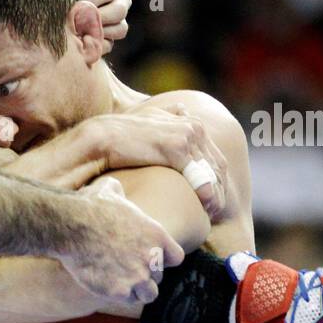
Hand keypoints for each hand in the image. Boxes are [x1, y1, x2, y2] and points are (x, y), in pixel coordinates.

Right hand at [59, 177, 184, 306]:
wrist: (72, 226)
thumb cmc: (89, 206)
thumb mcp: (109, 190)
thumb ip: (119, 192)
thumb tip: (113, 189)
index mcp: (157, 235)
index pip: (175, 257)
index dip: (162, 259)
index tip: (147, 258)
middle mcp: (152, 258)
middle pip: (158, 276)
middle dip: (144, 274)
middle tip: (125, 269)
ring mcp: (137, 277)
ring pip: (148, 294)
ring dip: (137, 290)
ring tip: (121, 284)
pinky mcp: (119, 291)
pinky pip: (127, 300)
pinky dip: (118, 295)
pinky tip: (106, 286)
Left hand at [60, 0, 128, 53]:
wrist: (58, 0)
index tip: (76, 1)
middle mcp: (123, 0)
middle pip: (119, 11)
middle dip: (95, 15)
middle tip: (74, 18)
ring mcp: (119, 19)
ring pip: (119, 29)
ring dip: (97, 30)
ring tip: (76, 28)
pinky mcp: (110, 37)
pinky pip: (110, 44)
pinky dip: (95, 44)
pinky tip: (78, 41)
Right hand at [82, 103, 229, 219]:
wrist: (102, 137)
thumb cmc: (121, 133)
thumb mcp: (149, 117)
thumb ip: (169, 113)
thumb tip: (183, 108)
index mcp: (191, 122)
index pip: (215, 156)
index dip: (217, 179)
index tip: (213, 198)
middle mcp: (193, 127)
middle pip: (217, 165)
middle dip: (219, 190)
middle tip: (215, 211)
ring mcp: (186, 137)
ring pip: (211, 173)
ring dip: (214, 197)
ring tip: (210, 214)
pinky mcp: (176, 150)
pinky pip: (199, 177)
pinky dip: (205, 195)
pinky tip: (204, 209)